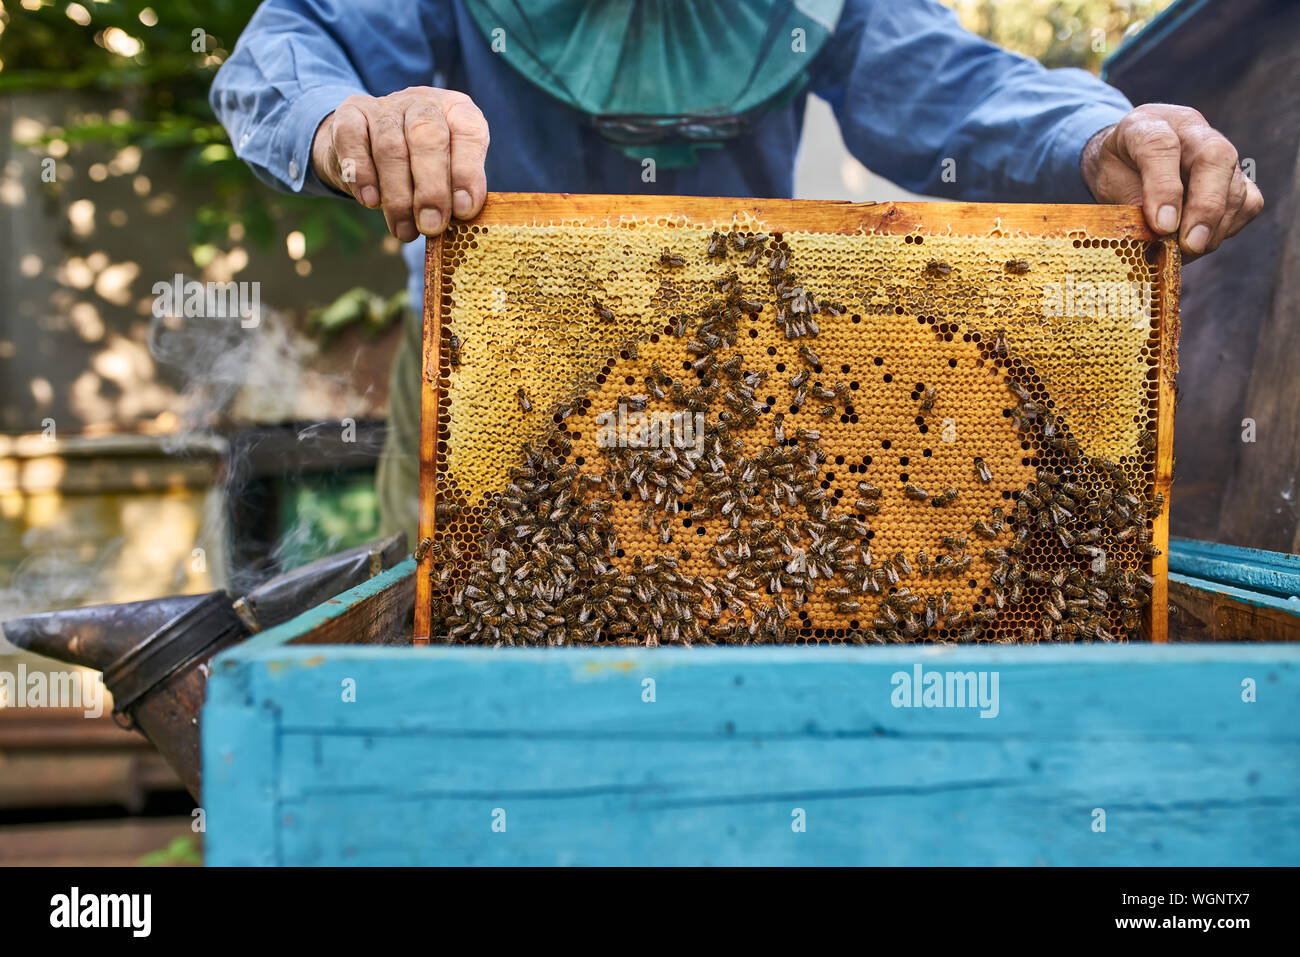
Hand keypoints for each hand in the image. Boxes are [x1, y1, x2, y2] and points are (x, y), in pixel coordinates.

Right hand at [311, 87, 489, 241]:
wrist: (367, 144)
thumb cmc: (420, 166)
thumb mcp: (447, 173)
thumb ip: (455, 190)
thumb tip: (460, 216)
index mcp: (457, 111)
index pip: (469, 132)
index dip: (468, 173)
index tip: (464, 210)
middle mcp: (423, 103)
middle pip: (428, 137)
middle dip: (431, 188)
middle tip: (431, 225)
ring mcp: (385, 105)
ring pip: (390, 146)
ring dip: (397, 195)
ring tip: (404, 230)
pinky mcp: (350, 114)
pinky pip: (353, 140)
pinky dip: (361, 174)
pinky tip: (370, 201)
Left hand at [1080, 104, 1262, 257]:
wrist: (1129, 158)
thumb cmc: (1118, 171)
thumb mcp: (1108, 185)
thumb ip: (1131, 205)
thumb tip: (1160, 237)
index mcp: (1147, 125)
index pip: (1159, 146)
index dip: (1163, 188)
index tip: (1162, 226)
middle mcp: (1189, 130)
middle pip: (1214, 157)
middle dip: (1206, 206)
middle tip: (1190, 245)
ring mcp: (1218, 148)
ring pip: (1234, 183)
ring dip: (1215, 226)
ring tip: (1188, 250)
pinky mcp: (1236, 174)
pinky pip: (1248, 201)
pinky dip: (1230, 226)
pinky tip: (1204, 240)